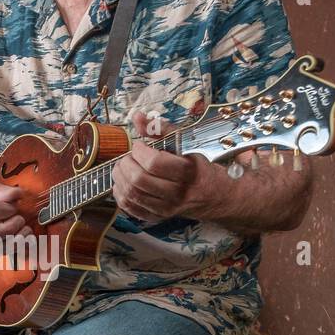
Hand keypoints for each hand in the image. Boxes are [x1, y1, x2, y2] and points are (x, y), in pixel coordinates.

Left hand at [112, 109, 239, 223]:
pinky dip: (120, 194)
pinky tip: (123, 183)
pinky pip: (130, 208)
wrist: (214, 197)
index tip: (139, 145)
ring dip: (120, 178)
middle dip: (126, 164)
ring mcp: (167, 208)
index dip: (140, 151)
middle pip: (139, 180)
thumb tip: (137, 117)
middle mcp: (178, 193)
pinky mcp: (158, 217)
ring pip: (132, 194)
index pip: (154, 163)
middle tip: (128, 157)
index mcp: (188, 172)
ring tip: (123, 167)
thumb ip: (161, 129)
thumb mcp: (186, 145)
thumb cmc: (199, 167)